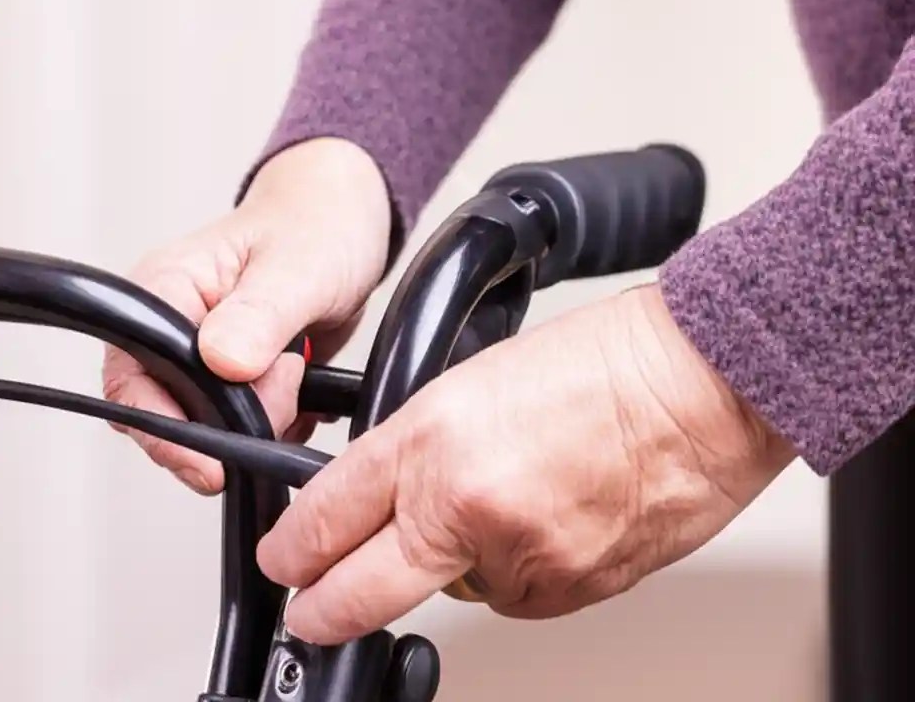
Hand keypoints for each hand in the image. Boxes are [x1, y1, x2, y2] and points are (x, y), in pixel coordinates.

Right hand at [102, 137, 391, 493]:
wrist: (345, 227)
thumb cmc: (316, 226)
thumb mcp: (297, 267)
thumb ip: (259, 315)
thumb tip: (221, 362)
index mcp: (164, 291)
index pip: (130, 378)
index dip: (164, 430)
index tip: (208, 462)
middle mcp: (172, 330)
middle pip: (164, 416)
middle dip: (229, 425)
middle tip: (284, 387)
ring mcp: (200, 361)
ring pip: (207, 429)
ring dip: (262, 421)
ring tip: (297, 371)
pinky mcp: (231, 384)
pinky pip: (241, 431)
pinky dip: (279, 424)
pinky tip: (305, 386)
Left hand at [256, 284, 795, 644]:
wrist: (701, 385)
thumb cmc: (604, 368)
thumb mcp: (471, 384)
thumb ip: (419, 450)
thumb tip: (389, 502)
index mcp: (432, 439)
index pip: (327, 514)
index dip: (291, 550)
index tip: (283, 563)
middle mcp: (465, 504)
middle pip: (357, 592)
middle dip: (321, 611)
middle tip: (309, 616)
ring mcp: (519, 556)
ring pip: (452, 593)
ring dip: (457, 568)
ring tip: (512, 500)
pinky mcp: (568, 590)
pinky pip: (517, 597)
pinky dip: (519, 571)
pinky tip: (551, 519)